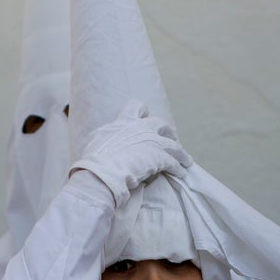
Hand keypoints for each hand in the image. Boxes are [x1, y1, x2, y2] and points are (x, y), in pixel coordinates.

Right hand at [69, 100, 191, 206]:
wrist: (102, 172)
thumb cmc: (94, 159)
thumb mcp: (96, 140)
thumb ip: (106, 136)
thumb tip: (105, 138)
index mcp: (123, 122)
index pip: (135, 107)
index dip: (142, 111)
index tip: (146, 114)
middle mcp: (140, 128)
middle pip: (160, 124)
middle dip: (167, 132)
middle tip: (170, 139)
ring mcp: (152, 142)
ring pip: (173, 145)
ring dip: (181, 153)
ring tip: (186, 160)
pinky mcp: (160, 158)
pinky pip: (174, 162)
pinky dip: (179, 168)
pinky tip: (181, 172)